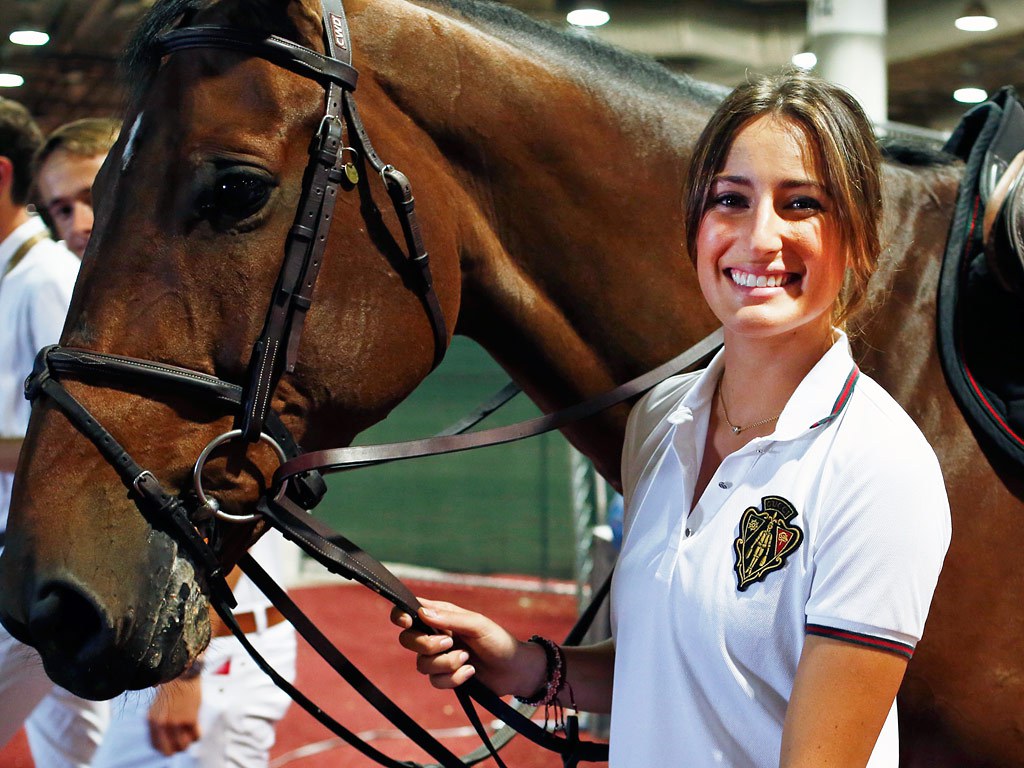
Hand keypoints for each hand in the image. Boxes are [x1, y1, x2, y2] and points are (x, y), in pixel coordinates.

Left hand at [148, 676, 201, 755]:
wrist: (183, 673)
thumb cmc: (172, 687)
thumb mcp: (158, 705)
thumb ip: (158, 721)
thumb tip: (165, 736)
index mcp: (151, 721)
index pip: (155, 746)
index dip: (165, 748)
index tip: (172, 744)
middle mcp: (162, 724)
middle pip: (169, 751)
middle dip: (177, 748)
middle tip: (183, 740)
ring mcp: (176, 722)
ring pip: (184, 746)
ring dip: (189, 741)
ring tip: (191, 732)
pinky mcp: (190, 718)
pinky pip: (196, 736)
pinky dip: (198, 735)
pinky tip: (198, 727)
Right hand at [391, 598, 544, 697]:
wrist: (514, 670)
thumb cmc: (498, 640)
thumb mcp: (478, 625)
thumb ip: (451, 618)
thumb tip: (422, 613)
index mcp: (441, 616)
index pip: (409, 611)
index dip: (400, 615)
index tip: (408, 622)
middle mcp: (435, 635)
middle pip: (408, 640)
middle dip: (426, 644)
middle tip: (449, 642)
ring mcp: (439, 657)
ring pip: (422, 664)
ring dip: (446, 663)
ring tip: (467, 660)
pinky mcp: (445, 676)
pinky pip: (435, 681)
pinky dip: (454, 678)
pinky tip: (471, 673)